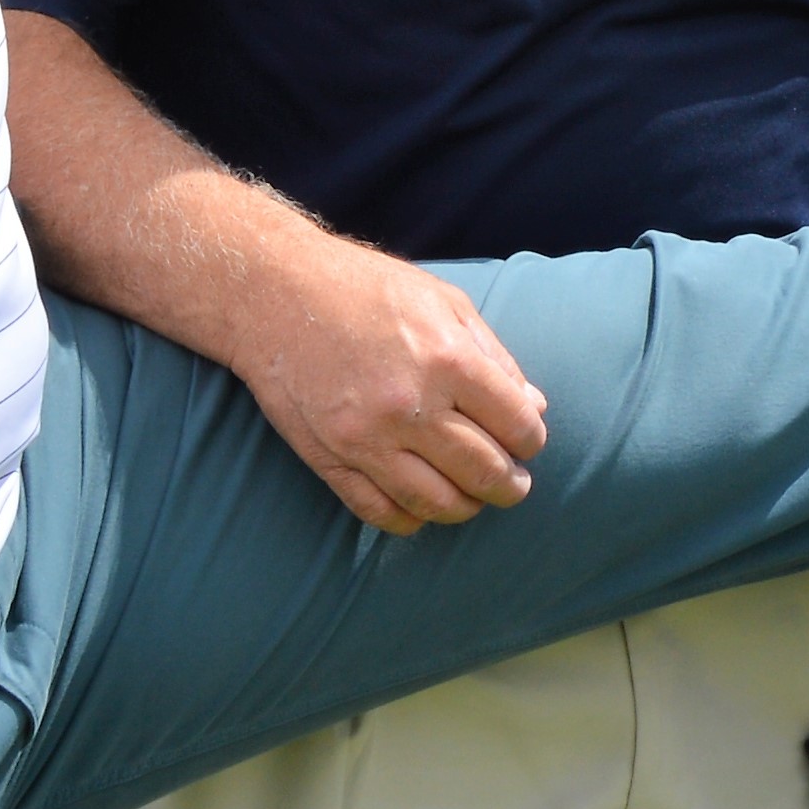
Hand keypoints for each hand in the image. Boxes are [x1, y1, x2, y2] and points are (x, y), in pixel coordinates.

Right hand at [225, 228, 550, 529]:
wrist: (274, 293)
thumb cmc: (365, 289)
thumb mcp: (443, 303)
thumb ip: (494, 358)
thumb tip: (534, 408)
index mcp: (448, 360)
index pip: (517, 427)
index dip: (531, 441)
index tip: (527, 442)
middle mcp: (410, 406)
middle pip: (484, 472)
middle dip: (510, 485)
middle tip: (513, 483)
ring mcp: (366, 439)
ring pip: (437, 502)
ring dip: (467, 508)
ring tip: (474, 498)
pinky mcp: (330, 458)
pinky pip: (381, 512)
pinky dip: (412, 519)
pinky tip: (424, 506)